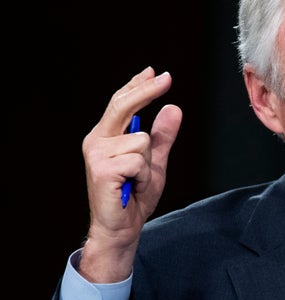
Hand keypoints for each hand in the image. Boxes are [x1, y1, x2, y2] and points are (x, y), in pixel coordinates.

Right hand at [78, 67, 182, 282]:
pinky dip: (144, 176)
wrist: (122, 228)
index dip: (137, 86)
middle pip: (123, 106)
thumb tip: (173, 108)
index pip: (121, 103)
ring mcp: (97, 154)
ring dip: (148, 164)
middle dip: (146, 91)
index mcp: (106, 137)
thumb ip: (162, 136)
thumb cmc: (135, 197)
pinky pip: (139, 160)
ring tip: (138, 180)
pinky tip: (133, 187)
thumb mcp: (154, 161)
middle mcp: (97, 141)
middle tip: (166, 78)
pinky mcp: (102, 170)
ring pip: (141, 140)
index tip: (153, 72)